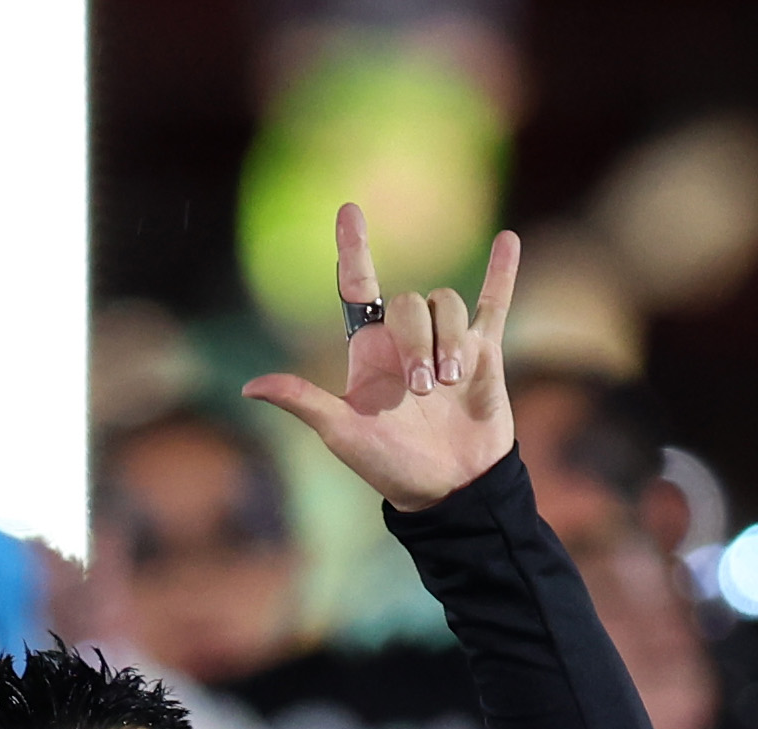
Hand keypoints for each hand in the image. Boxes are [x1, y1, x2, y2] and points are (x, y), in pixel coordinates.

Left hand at [242, 206, 523, 513]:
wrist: (448, 488)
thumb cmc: (390, 465)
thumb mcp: (341, 433)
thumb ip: (303, 402)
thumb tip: (249, 387)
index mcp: (369, 350)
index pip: (357, 287)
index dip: (353, 248)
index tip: (349, 210)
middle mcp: (406, 339)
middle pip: (412, 301)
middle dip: (417, 341)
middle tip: (420, 391)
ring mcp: (447, 342)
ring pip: (450, 303)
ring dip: (450, 342)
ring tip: (450, 384)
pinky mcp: (484, 353)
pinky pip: (494, 304)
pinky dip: (502, 273)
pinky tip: (509, 240)